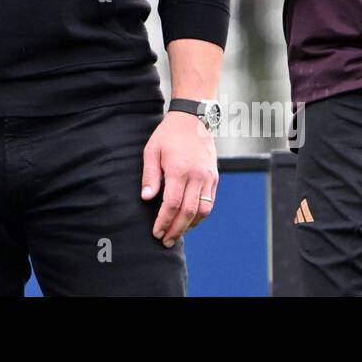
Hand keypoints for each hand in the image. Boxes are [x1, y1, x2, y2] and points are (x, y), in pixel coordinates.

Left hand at [141, 110, 217, 244]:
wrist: (193, 120)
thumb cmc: (168, 135)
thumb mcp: (152, 151)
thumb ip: (150, 176)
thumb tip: (147, 199)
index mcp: (179, 169)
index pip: (172, 204)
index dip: (164, 221)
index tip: (156, 232)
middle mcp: (196, 175)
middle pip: (188, 212)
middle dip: (176, 230)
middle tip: (166, 241)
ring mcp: (208, 177)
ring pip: (202, 210)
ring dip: (190, 226)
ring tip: (177, 233)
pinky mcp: (214, 177)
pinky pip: (210, 203)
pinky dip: (200, 215)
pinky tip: (189, 221)